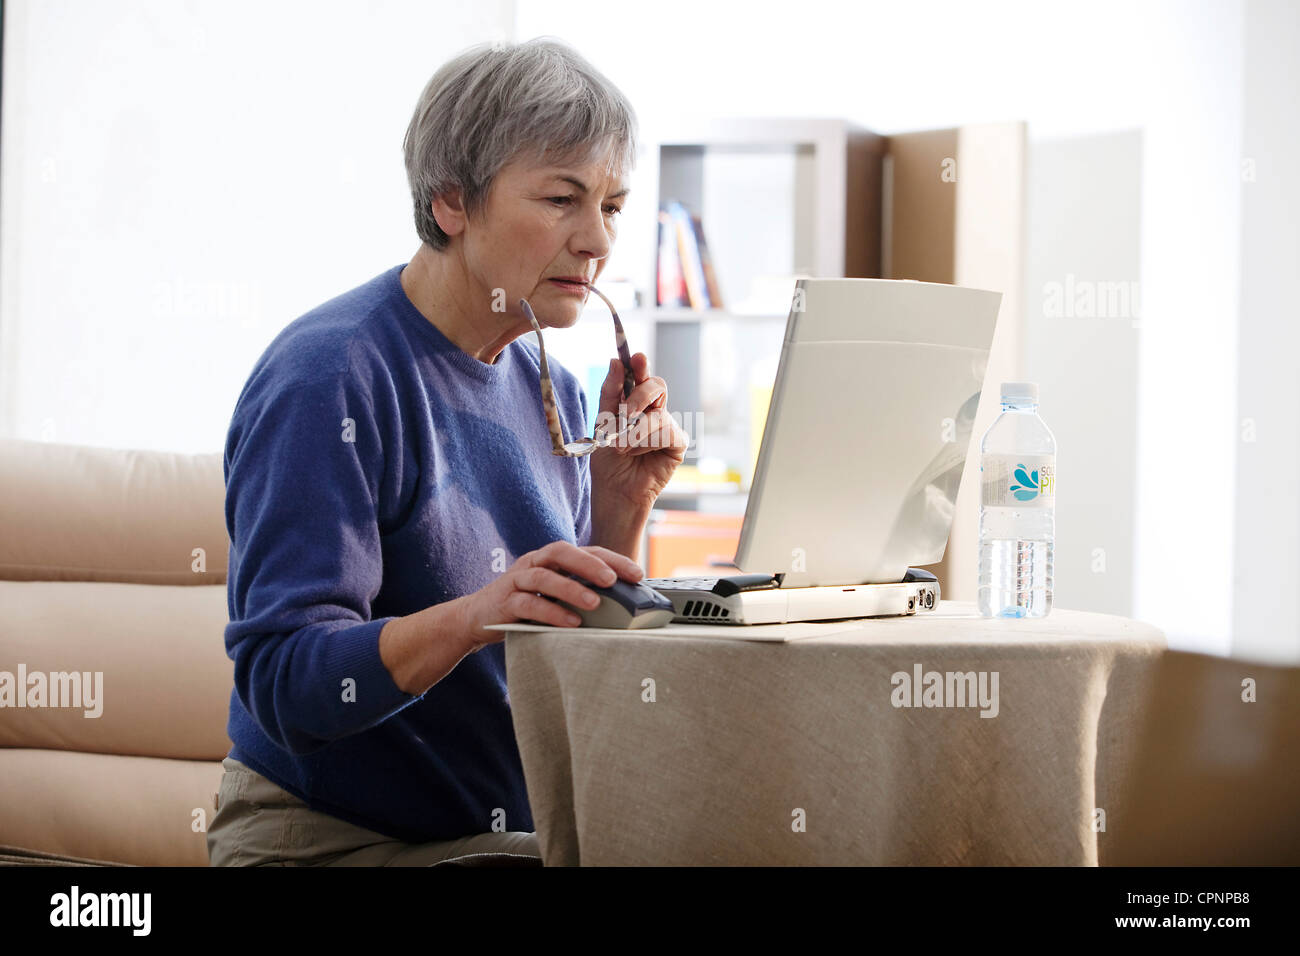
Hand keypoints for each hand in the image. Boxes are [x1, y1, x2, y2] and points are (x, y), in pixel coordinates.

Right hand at [457, 541, 644, 648]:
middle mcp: (533, 563)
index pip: (585, 550)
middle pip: (561, 553)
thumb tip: (623, 604)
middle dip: (589, 564)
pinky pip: (528, 604)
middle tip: (613, 580)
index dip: (612, 559)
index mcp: (550, 559)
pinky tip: (570, 623)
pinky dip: (551, 613)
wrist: (477, 617)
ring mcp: (516, 581)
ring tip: (595, 603)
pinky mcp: (504, 602)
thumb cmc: (524, 605)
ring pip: (544, 577)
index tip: (637, 574)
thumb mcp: (553, 594)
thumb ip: (579, 592)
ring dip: (571, 589)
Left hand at [590, 352, 688, 508]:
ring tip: (622, 449)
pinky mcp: (677, 443)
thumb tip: (615, 361)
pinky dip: (647, 442)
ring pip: (658, 414)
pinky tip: (639, 455)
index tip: (635, 356)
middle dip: (639, 395)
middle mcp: (653, 411)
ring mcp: (667, 426)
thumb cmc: (608, 462)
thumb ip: (610, 394)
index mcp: (634, 403)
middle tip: (624, 413)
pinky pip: (666, 431)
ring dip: (635, 432)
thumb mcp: (602, 424)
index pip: (640, 376)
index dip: (639, 364)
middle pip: (656, 386)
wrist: (615, 493)